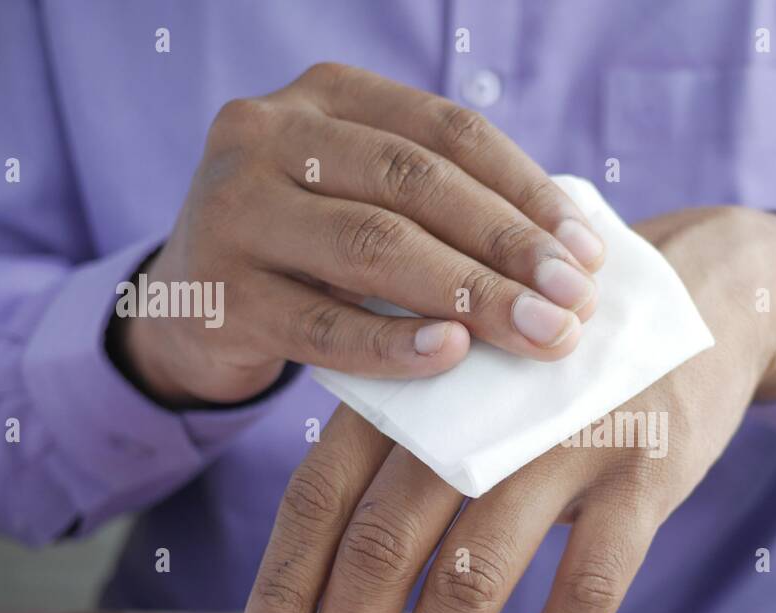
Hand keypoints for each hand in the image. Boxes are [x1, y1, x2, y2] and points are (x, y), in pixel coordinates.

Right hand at [114, 62, 604, 406]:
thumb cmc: (311, 254)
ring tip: (540, 335)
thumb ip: (442, 208)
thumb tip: (569, 258)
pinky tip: (452, 354)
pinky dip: (394, 343)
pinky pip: (324, 325)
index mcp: (328, 96)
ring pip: (373, 246)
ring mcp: (235, 209)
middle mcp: (271, 134)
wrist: (187, 307)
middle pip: (416, 184)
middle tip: (575, 302)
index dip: (528, 191)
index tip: (588, 253)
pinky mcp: (220, 293)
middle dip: (509, 246)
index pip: (448, 132)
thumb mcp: (364, 201)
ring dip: (471, 295)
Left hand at [234, 205, 775, 612]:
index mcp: (421, 383)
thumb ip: (406, 448)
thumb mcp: (473, 375)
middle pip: (387, 544)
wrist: (706, 294)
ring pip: (477, 575)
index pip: (325, 492)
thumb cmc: (559, 364)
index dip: (285, 587)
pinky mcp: (643, 470)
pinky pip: (593, 581)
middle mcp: (481, 407)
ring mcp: (565, 438)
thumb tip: (329, 585)